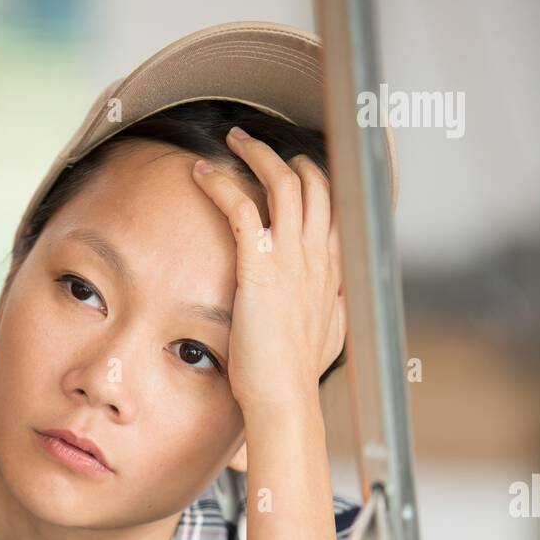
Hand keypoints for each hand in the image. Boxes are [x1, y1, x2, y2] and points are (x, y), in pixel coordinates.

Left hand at [192, 130, 344, 417]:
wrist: (284, 399)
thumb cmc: (297, 378)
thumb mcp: (330, 337)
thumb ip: (333, 309)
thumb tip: (336, 301)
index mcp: (333, 272)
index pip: (335, 207)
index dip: (319, 180)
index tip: (301, 168)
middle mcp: (317, 257)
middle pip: (314, 184)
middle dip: (287, 156)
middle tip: (259, 145)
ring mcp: (292, 260)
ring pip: (283, 183)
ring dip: (257, 154)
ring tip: (235, 140)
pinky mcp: (260, 267)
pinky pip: (242, 208)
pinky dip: (222, 184)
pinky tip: (203, 175)